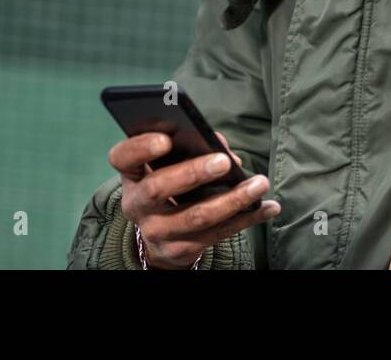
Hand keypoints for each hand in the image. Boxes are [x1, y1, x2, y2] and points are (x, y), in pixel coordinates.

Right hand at [109, 130, 280, 268]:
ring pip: (195, 216)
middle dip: (192, 173)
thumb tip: (222, 149)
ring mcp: (157, 231)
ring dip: (232, 199)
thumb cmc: (169, 186)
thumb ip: (189, 148)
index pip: (122, 157)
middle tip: (223, 161)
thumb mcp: (166, 167)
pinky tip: (268, 207)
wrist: (160, 237)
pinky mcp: (180, 251)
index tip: (166, 139)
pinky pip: (217, 234)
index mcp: (132, 175)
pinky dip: (247, 219)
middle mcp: (137, 204)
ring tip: (259, 184)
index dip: (141, 147)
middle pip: (158, 188)